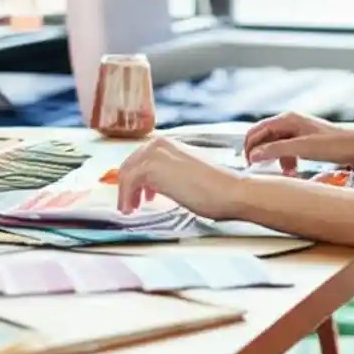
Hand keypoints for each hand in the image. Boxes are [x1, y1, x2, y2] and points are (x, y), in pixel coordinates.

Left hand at [116, 136, 245, 219]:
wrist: (228, 191)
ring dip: (124, 193)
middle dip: (127, 185)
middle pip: (129, 164)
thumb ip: (169, 176)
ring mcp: (154, 154)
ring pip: (126, 173)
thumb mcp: (186, 176)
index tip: (136, 193)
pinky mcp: (151, 168)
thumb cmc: (216, 188)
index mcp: (168, 144)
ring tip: (130, 209)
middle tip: (131, 203)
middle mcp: (159, 144)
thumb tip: (153, 186)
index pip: (140, 158)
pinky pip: (127, 183)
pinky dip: (125, 197)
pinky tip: (131, 209)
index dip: (134, 177)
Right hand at [243, 112, 353, 173]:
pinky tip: (292, 170)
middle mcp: (292, 122)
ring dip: (275, 158)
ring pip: (277, 144)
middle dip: (260, 151)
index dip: (250, 145)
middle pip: (266, 136)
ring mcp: (300, 130)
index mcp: (288, 119)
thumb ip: (276, 150)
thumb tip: (254, 154)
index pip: (259, 129)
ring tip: (281, 172)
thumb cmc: (335, 145)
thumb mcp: (302, 149)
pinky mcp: (307, 139)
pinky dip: (286, 159)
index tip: (246, 161)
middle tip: (255, 167)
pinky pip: (289, 149)